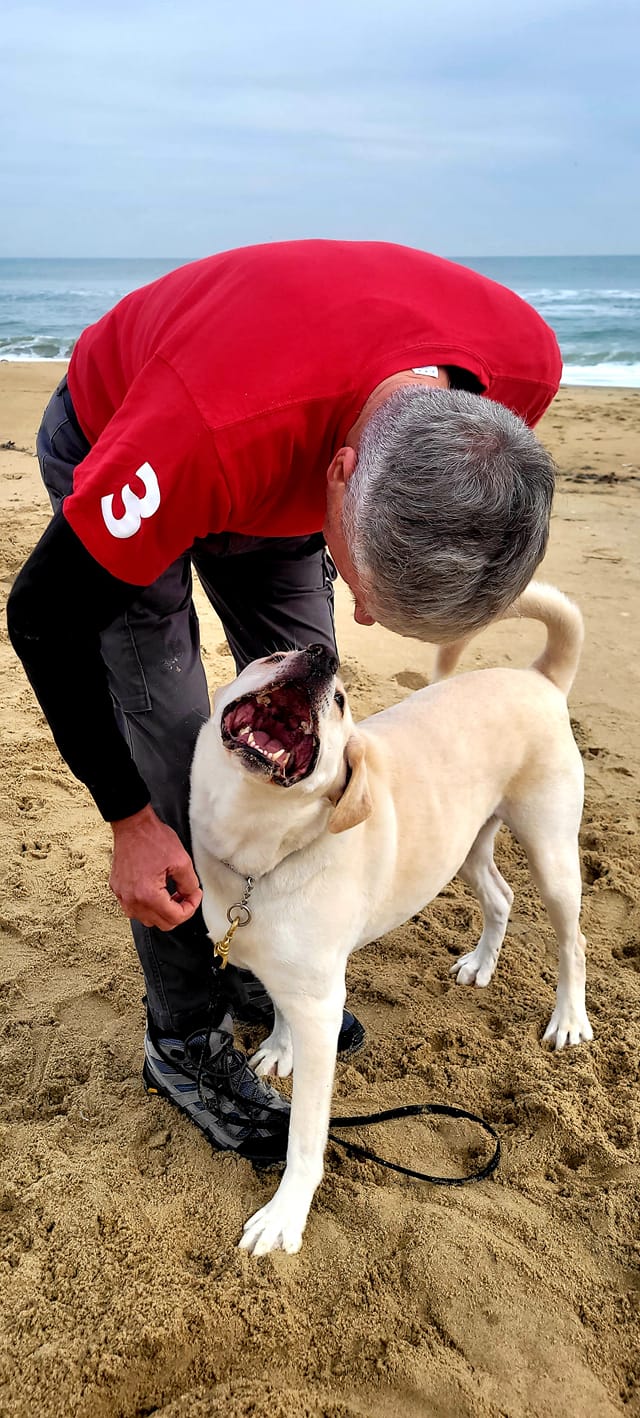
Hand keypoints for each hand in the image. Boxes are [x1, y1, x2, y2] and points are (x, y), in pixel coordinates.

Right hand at [109, 804, 201, 929]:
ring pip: (147, 919)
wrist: (132, 825)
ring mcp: (122, 896)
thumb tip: (192, 895)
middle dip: (177, 912)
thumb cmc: (152, 839)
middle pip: (161, 923)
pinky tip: (156, 891)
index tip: (194, 895)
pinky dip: (148, 905)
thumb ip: (190, 884)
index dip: (190, 908)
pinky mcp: (118, 890)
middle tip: (185, 895)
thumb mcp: (181, 861)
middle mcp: (132, 900)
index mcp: (148, 895)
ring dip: (162, 911)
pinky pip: (134, 908)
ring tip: (170, 893)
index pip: (175, 918)